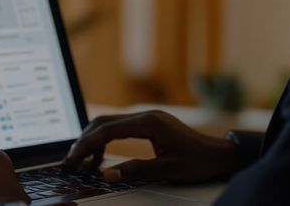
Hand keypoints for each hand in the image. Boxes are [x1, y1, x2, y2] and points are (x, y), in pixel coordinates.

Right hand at [62, 110, 237, 182]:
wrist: (220, 153)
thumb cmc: (199, 161)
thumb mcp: (167, 170)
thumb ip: (136, 171)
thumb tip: (106, 174)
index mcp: (148, 122)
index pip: (106, 130)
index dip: (85, 145)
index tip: (72, 159)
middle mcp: (144, 115)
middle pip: (102, 122)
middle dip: (82, 141)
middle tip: (69, 161)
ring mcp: (146, 118)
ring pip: (108, 124)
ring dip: (91, 140)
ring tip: (81, 161)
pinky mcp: (147, 124)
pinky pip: (119, 128)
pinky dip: (104, 140)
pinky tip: (100, 157)